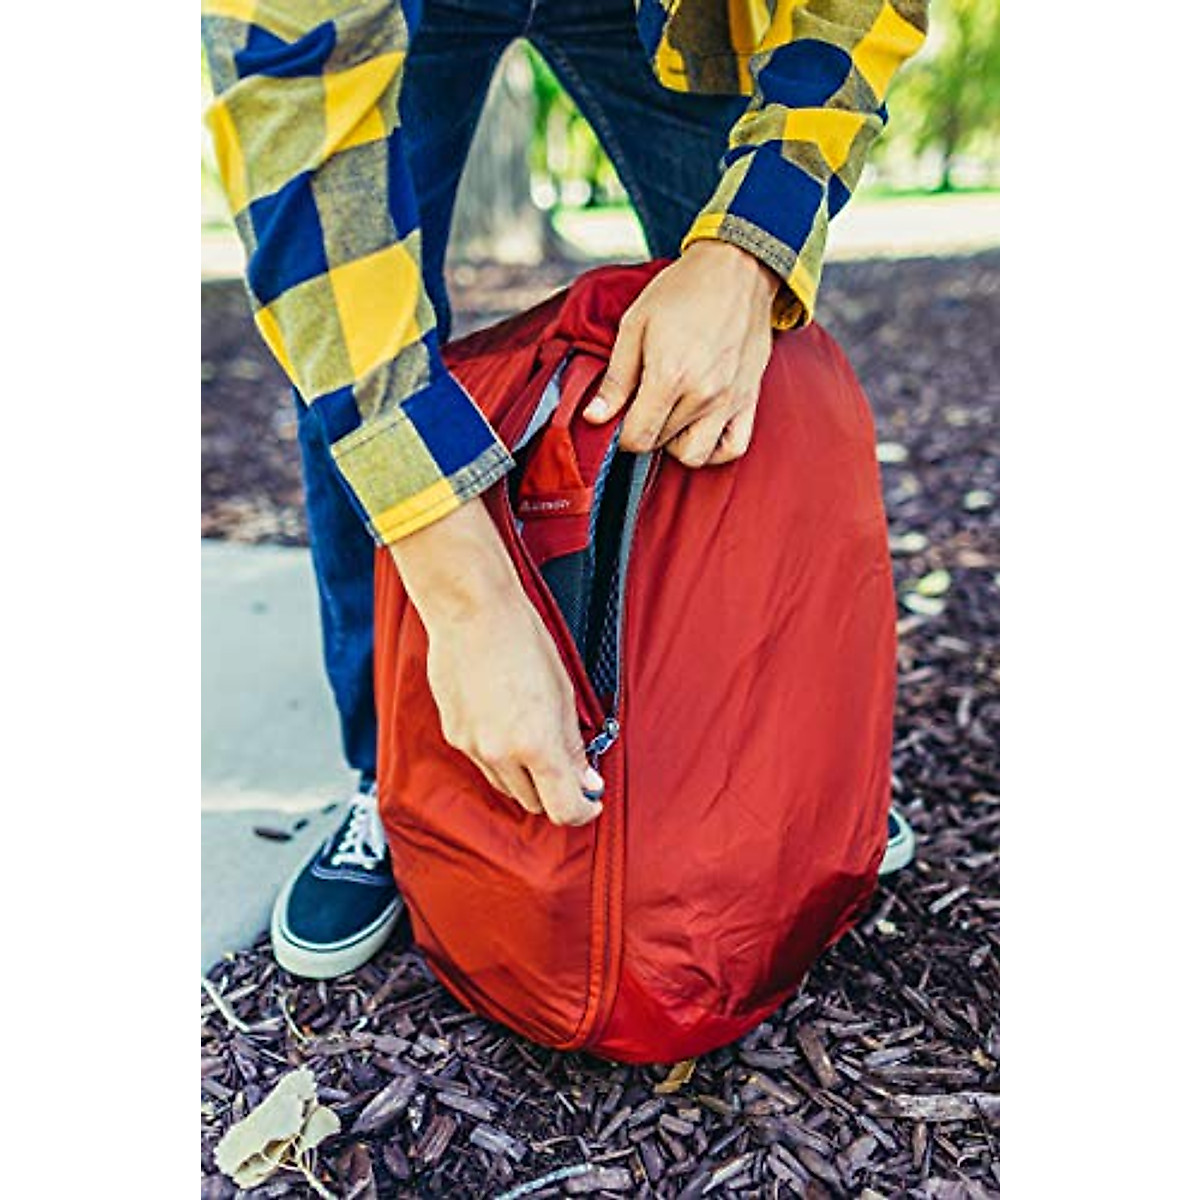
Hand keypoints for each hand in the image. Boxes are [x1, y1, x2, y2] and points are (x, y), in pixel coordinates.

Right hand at [389, 499, 603, 827]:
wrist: (472, 612)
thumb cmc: (523, 641)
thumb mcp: (564, 693)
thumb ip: (573, 744)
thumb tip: (586, 779)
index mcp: (537, 744)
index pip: (564, 809)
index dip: (583, 810)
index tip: (591, 799)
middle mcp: (502, 754)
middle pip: (534, 803)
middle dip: (554, 791)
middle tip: (567, 765)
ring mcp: (473, 747)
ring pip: (506, 786)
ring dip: (525, 776)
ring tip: (534, 737)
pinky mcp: (453, 735)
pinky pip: (482, 763)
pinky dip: (500, 756)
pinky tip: (506, 723)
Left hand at [583, 240, 776, 466]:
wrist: (736, 269)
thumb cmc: (681, 291)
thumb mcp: (635, 325)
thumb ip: (615, 377)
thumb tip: (595, 417)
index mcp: (670, 376)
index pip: (638, 438)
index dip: (622, 434)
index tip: (621, 415)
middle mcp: (703, 395)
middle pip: (662, 444)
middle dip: (646, 430)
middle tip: (644, 403)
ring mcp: (729, 401)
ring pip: (694, 455)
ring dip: (675, 443)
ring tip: (670, 416)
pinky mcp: (749, 400)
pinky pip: (732, 448)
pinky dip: (714, 449)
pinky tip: (698, 428)